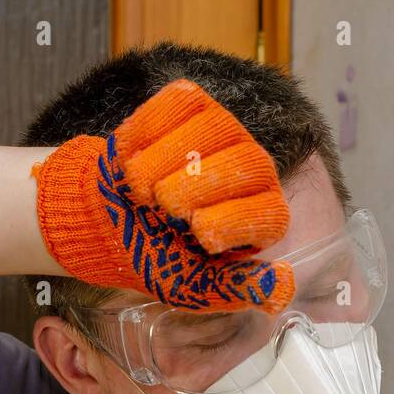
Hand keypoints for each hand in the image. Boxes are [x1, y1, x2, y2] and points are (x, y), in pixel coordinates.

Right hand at [33, 79, 294, 313]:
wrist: (111, 224)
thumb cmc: (160, 256)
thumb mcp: (197, 286)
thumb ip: (237, 289)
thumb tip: (283, 285)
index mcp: (264, 215)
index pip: (270, 212)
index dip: (227, 222)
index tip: (194, 233)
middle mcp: (254, 166)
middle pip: (245, 162)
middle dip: (190, 191)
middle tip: (162, 210)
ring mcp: (225, 129)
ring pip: (209, 127)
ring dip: (162, 163)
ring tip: (142, 191)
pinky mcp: (191, 103)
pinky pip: (176, 103)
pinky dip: (145, 133)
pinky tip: (131, 159)